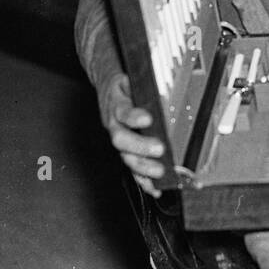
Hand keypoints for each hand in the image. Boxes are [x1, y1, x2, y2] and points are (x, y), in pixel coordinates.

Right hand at [99, 73, 165, 195]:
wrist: (106, 89)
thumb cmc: (122, 86)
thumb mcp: (131, 80)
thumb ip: (143, 89)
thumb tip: (162, 98)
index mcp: (115, 105)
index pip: (122, 111)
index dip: (133, 116)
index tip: (147, 118)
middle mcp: (113, 125)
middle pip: (122, 139)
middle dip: (140, 147)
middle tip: (159, 149)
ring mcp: (118, 140)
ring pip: (125, 157)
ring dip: (142, 167)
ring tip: (159, 172)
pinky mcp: (123, 151)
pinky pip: (131, 168)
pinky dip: (143, 181)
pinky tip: (154, 188)